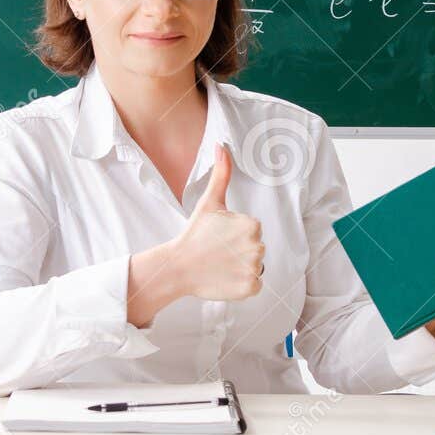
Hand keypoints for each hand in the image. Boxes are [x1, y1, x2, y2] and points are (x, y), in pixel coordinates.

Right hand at [173, 142, 264, 301]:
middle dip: (239, 251)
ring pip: (255, 267)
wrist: (178, 267)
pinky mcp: (249, 288)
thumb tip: (222, 146)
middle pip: (255, 249)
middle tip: (217, 252)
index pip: (252, 230)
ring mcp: (253, 269)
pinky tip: (224, 278)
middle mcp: (257, 246)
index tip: (219, 238)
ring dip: (241, 268)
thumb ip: (221, 174)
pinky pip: (254, 285)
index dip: (235, 234)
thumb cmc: (194, 233)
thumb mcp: (209, 202)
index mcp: (251, 225)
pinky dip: (241, 285)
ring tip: (220, 265)